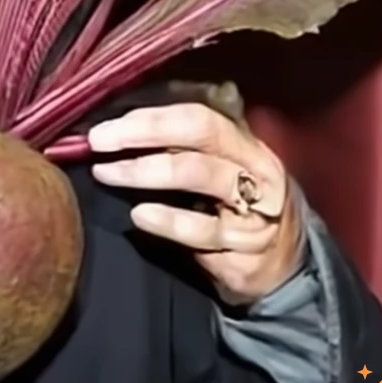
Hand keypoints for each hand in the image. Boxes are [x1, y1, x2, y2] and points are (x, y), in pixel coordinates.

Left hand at [88, 98, 303, 303]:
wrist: (282, 267)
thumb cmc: (233, 207)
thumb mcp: (218, 170)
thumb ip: (180, 146)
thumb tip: (120, 124)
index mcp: (243, 142)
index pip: (197, 115)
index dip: (151, 116)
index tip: (108, 124)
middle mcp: (255, 167)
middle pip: (201, 134)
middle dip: (145, 133)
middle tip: (98, 142)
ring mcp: (255, 206)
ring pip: (200, 174)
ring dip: (145, 171)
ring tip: (107, 173)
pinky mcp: (247, 247)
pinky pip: (204, 230)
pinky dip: (167, 221)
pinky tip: (139, 216)